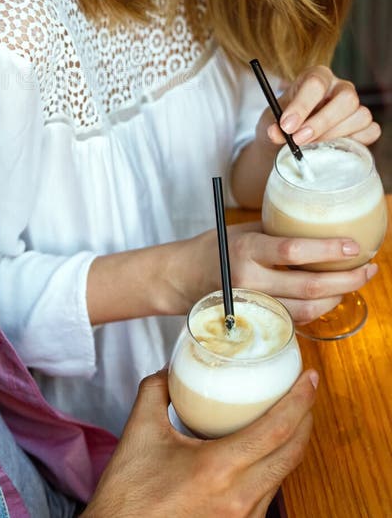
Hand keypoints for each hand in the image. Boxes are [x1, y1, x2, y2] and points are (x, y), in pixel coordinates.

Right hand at [83, 368, 316, 517]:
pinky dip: (274, 466)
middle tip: (306, 390)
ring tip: (290, 415)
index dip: (299, 400)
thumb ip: (156, 391)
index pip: (277, 430)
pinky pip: (268, 493)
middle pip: (293, 453)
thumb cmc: (128, 496)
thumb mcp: (139, 432)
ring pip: (283, 475)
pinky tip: (265, 450)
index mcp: (218, 469)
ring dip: (293, 443)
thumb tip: (170, 369)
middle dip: (306, 417)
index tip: (309, 378)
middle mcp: (239, 498)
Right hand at [226, 222, 378, 323]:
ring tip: (354, 282)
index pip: (293, 251)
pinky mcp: (255, 323)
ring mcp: (252, 306)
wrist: (184, 278)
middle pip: (308, 287)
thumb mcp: (245, 230)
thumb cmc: (216, 247)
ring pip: (307, 311)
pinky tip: (329, 296)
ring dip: (337, 298)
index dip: (327, 250)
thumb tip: (322, 228)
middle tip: (368, 269)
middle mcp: (249, 280)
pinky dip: (317, 309)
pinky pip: (295, 321)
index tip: (353, 245)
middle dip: (346, 280)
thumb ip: (279, 232)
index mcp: (247, 249)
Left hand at [260, 65, 379, 148]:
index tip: (286, 126)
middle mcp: (340, 87)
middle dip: (322, 123)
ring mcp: (355, 106)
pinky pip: (370, 132)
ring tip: (311, 146)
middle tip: (299, 140)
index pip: (316, 82)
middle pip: (346, 98)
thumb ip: (273, 126)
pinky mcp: (365, 125)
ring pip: (360, 116)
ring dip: (334, 135)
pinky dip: (353, 142)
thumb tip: (276, 133)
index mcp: (317, 76)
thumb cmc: (283, 122)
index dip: (302, 105)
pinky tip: (331, 148)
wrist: (291, 136)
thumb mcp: (271, 121)